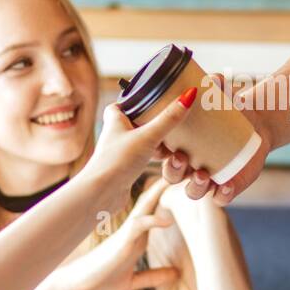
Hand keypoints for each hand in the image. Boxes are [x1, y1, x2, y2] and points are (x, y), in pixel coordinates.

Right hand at [53, 178, 179, 289]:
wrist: (70, 288)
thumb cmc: (96, 281)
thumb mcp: (131, 281)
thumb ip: (152, 276)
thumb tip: (176, 274)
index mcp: (135, 238)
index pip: (152, 211)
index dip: (165, 196)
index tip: (181, 182)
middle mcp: (130, 231)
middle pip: (149, 201)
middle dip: (164, 184)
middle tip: (182, 166)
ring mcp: (125, 234)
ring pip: (144, 206)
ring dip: (159, 191)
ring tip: (175, 177)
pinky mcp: (119, 243)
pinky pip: (138, 227)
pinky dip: (153, 221)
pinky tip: (168, 220)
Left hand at [88, 88, 195, 212]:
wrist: (101, 194)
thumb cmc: (116, 161)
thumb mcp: (148, 136)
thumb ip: (169, 118)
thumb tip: (189, 95)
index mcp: (115, 121)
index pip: (120, 104)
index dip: (133, 101)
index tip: (149, 97)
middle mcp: (116, 135)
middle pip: (136, 122)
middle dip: (153, 123)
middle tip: (170, 119)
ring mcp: (120, 153)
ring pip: (142, 142)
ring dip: (157, 143)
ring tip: (173, 142)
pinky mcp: (126, 169)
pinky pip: (144, 158)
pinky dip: (155, 158)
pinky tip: (167, 161)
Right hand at [159, 74, 274, 205]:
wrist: (258, 124)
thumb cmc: (230, 110)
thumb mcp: (223, 97)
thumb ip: (216, 86)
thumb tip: (214, 78)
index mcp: (178, 145)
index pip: (159, 152)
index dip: (156, 151)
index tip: (159, 145)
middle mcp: (189, 165)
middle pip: (172, 174)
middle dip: (173, 169)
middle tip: (181, 158)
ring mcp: (207, 179)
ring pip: (192, 191)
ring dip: (195, 185)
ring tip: (203, 174)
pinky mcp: (226, 187)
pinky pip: (220, 197)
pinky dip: (222, 194)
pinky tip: (226, 186)